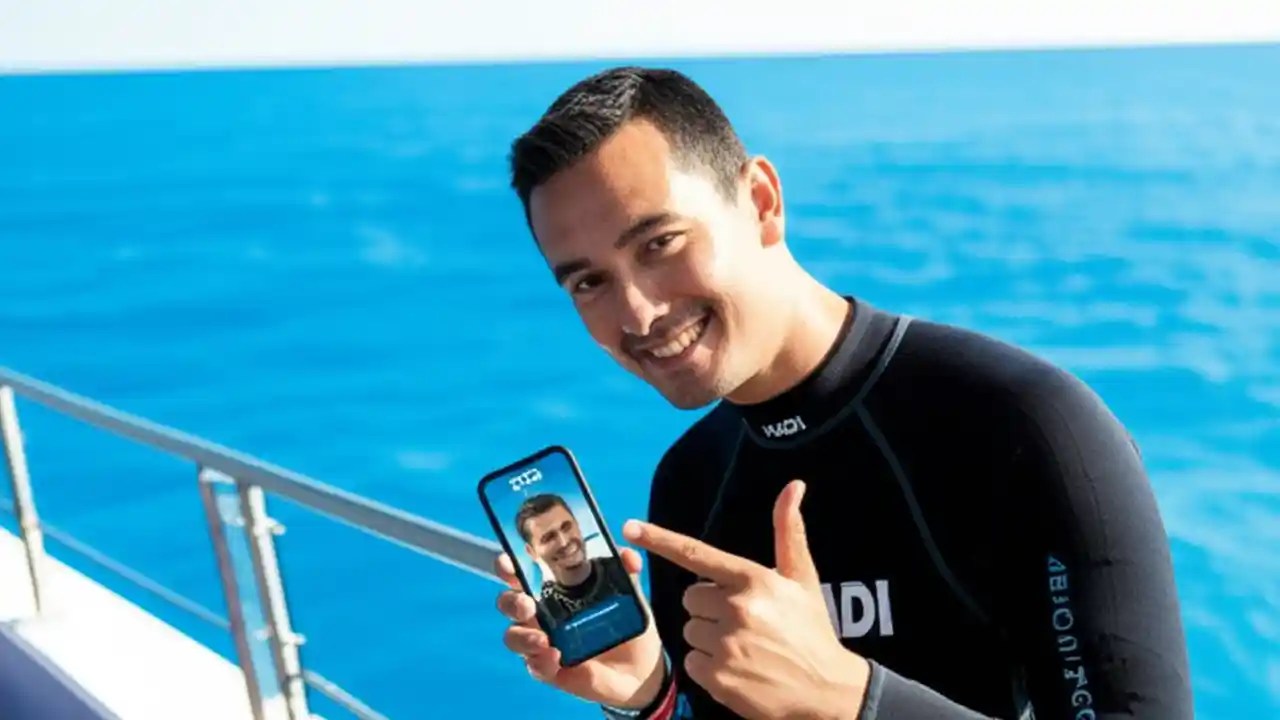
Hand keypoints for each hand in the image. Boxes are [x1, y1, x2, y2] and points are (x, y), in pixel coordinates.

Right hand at [494, 547, 666, 708]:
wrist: (640, 666)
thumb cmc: (623, 621)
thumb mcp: (627, 593)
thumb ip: (625, 571)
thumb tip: (627, 556)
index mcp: (551, 587)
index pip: (521, 571)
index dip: (509, 565)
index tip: (510, 561)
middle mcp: (540, 612)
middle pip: (508, 603)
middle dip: (511, 601)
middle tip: (527, 603)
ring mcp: (541, 641)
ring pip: (513, 636)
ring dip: (522, 636)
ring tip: (542, 640)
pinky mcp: (550, 669)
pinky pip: (535, 666)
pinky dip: (540, 661)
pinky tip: (554, 657)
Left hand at [624, 480, 869, 719]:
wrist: (827, 689)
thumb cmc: (811, 629)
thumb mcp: (802, 578)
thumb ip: (788, 530)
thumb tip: (794, 485)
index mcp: (754, 580)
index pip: (697, 553)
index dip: (659, 539)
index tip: (630, 528)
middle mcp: (738, 609)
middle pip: (690, 597)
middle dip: (708, 607)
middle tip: (741, 621)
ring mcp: (727, 644)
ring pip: (689, 630)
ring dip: (708, 638)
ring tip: (743, 646)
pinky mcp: (719, 677)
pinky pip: (691, 661)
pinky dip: (707, 667)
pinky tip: (736, 669)